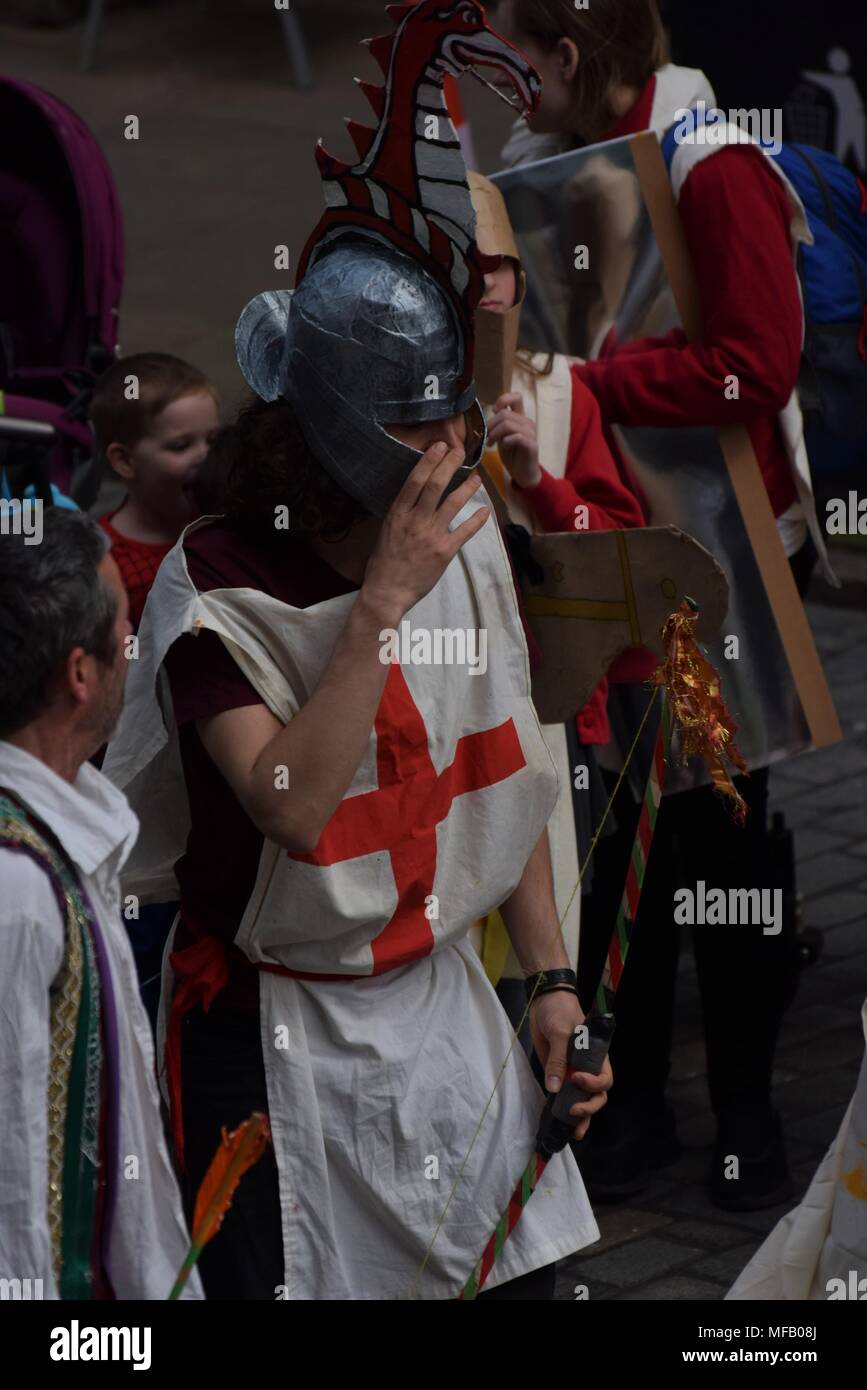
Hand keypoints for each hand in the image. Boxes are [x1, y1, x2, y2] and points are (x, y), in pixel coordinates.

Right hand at [361, 442, 488, 625]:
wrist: (387, 591)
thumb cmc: (383, 563)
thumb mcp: (386, 531)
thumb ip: (401, 513)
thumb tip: (414, 497)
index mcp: (398, 514)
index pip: (415, 480)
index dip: (429, 460)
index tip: (439, 446)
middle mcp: (415, 520)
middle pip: (436, 485)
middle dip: (449, 464)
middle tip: (460, 450)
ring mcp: (431, 535)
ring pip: (453, 503)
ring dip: (468, 487)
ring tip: (478, 477)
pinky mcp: (444, 552)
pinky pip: (465, 531)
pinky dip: (478, 520)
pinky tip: (486, 511)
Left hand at [486, 392, 540, 487]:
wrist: (523, 474)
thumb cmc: (513, 455)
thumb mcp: (501, 437)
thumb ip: (498, 425)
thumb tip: (490, 414)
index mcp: (520, 418)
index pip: (516, 397)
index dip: (503, 400)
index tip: (494, 412)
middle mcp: (527, 422)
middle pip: (505, 414)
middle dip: (491, 425)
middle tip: (486, 437)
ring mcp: (531, 433)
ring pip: (509, 424)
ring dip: (495, 434)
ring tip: (490, 444)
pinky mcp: (532, 445)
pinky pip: (517, 436)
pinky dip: (506, 441)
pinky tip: (503, 446)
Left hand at [529, 992, 612, 1140]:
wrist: (544, 1002)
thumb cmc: (560, 1011)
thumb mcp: (560, 1031)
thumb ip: (558, 1058)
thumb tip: (554, 1087)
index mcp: (596, 1056)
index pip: (604, 1077)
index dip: (593, 1084)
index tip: (576, 1079)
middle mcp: (588, 1067)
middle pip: (597, 1095)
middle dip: (589, 1107)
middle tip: (574, 1111)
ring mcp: (573, 1073)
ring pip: (583, 1100)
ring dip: (581, 1117)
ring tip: (575, 1132)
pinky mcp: (558, 1075)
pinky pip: (563, 1097)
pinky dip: (563, 1111)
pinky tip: (561, 1124)